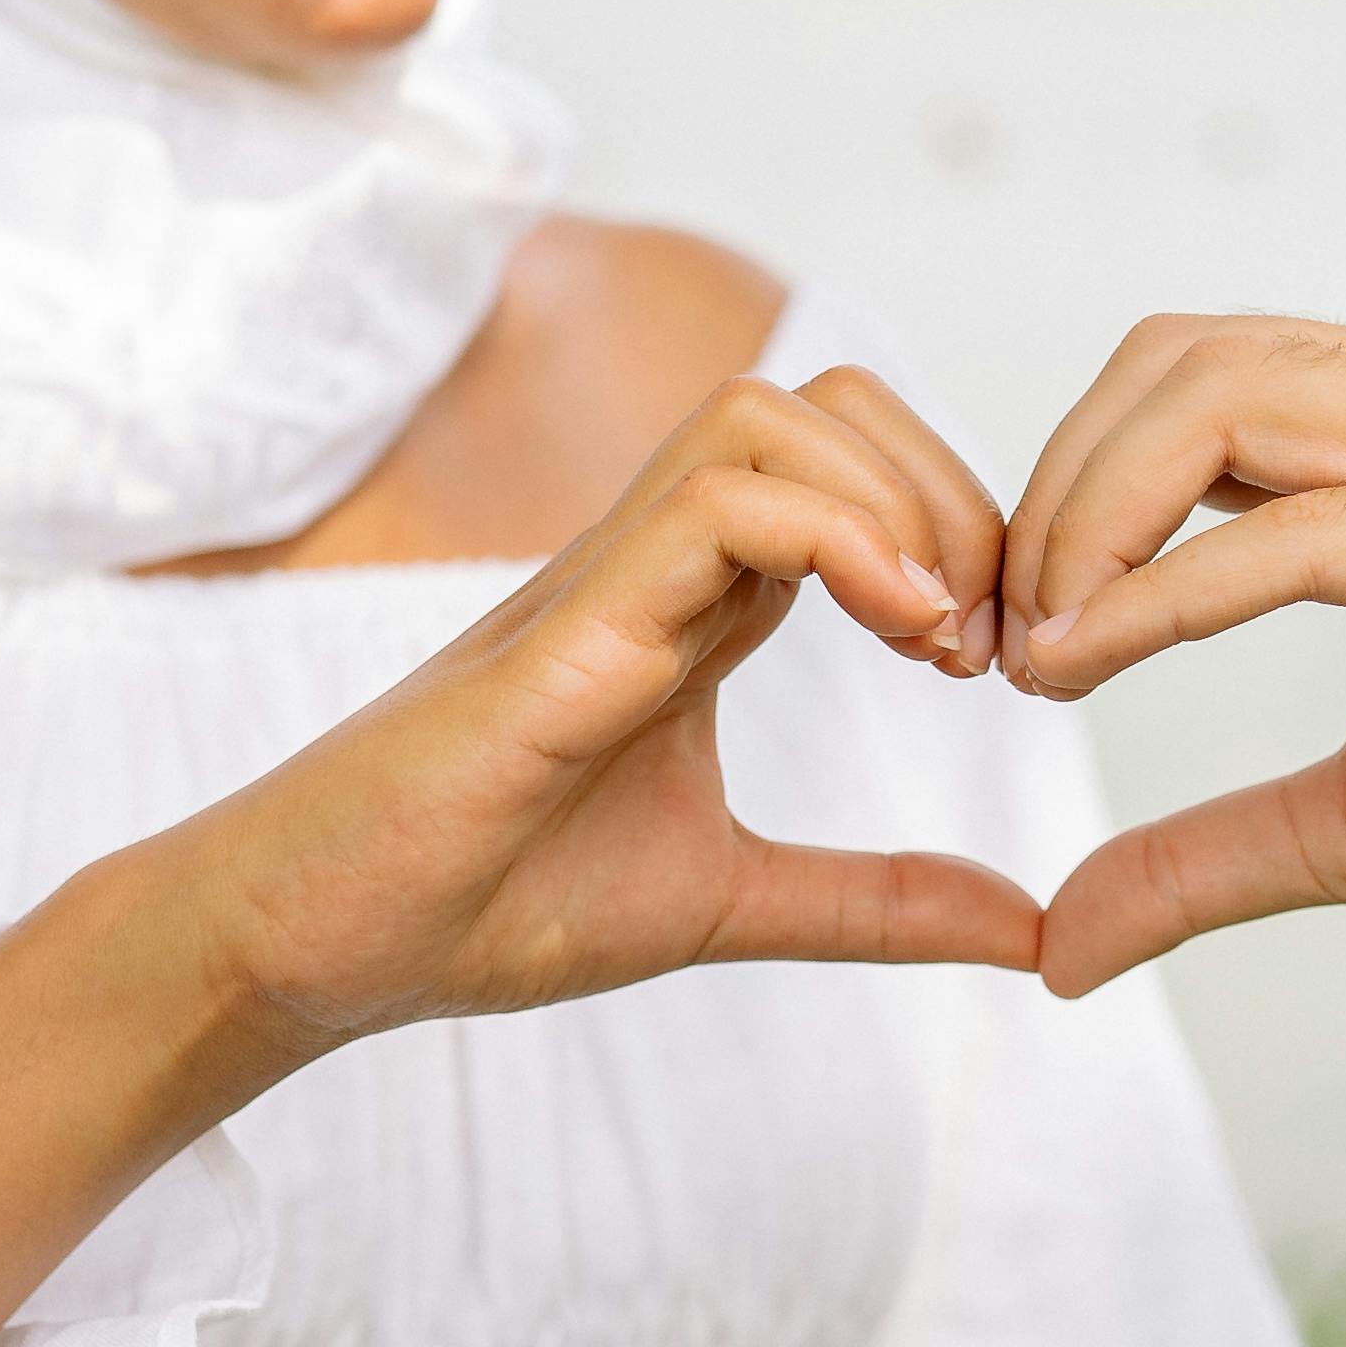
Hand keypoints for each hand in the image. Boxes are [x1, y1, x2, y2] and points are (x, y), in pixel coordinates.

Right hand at [212, 364, 1036, 1037]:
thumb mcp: (730, 904)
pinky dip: (832, 540)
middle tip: (979, 648)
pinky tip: (891, 637)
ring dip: (893, 502)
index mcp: (696, 605)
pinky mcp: (560, 630)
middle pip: (829, 399)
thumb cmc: (485, 906)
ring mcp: (601, 579)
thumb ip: (875, 905)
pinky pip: (710, 504)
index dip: (955, 531)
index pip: (853, 467)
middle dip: (948, 491)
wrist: (316, 947)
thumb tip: (1029, 930)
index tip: (988, 665)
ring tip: (936, 640)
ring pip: (768, 412)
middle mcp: (653, 561)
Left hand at [998, 314, 1345, 1005]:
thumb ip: (1208, 857)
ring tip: (1034, 653)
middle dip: (1050, 494)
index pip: (1177, 387)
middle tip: (990, 642)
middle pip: (1174, 364)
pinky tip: (1097, 659)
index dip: (1059, 494)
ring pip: (1223, 404)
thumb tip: (1056, 943)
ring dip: (1090, 524)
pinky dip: (1175, 590)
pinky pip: (1306, 527)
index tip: (998, 639)